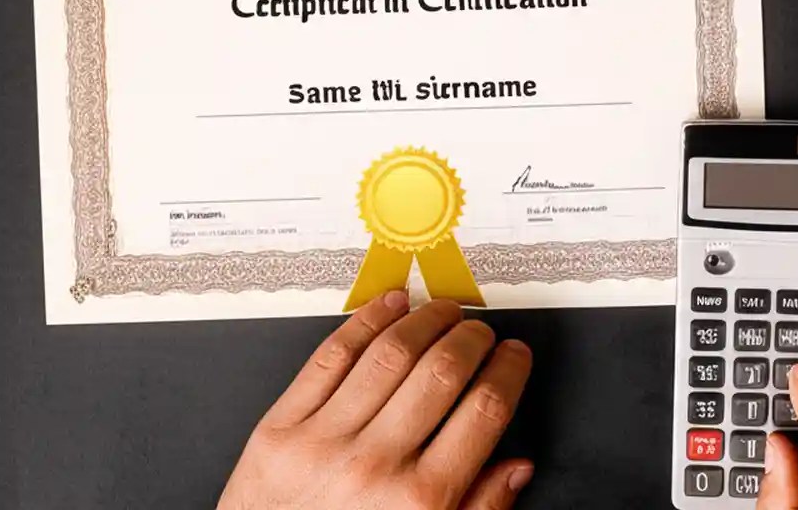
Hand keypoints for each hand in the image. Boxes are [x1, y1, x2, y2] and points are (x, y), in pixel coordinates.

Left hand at [218, 292, 533, 509]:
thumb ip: (477, 509)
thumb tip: (516, 468)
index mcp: (419, 500)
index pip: (484, 410)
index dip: (509, 371)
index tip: (514, 356)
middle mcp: (374, 466)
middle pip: (442, 372)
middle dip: (474, 339)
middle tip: (483, 331)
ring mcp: (324, 442)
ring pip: (391, 354)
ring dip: (427, 320)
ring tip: (444, 312)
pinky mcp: (281, 427)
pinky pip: (331, 356)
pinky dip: (365, 321)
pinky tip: (389, 306)